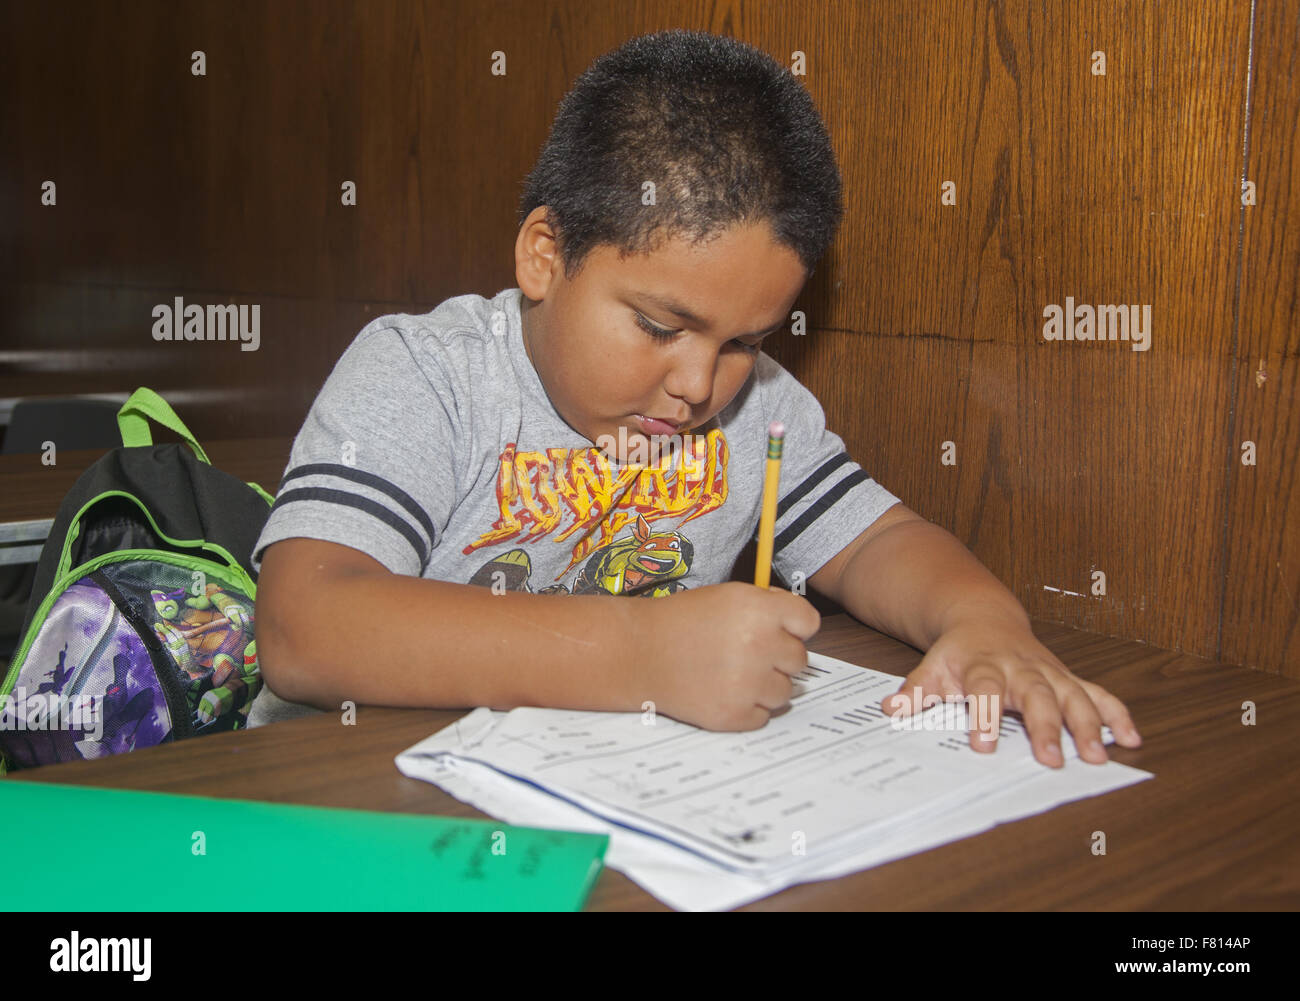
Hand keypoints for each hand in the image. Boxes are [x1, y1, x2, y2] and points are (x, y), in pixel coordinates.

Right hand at [638, 581, 820, 729]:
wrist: (640, 653)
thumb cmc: (683, 621)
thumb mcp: (728, 596)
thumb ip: (768, 606)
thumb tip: (799, 627)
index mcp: (760, 610)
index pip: (809, 623)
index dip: (795, 627)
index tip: (780, 631)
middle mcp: (760, 646)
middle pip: (800, 661)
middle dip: (779, 658)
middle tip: (748, 654)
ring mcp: (748, 685)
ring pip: (785, 693)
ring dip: (766, 686)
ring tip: (733, 674)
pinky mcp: (734, 716)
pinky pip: (763, 717)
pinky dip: (748, 708)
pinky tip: (724, 691)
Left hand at [880, 611, 1142, 766]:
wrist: (984, 618)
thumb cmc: (960, 652)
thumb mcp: (932, 668)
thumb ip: (916, 690)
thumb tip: (891, 708)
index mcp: (985, 666)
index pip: (985, 690)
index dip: (984, 717)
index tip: (982, 747)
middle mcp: (1022, 668)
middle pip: (1037, 695)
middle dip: (1045, 727)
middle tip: (1051, 760)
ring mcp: (1049, 672)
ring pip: (1074, 695)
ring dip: (1087, 725)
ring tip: (1096, 756)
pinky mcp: (1068, 678)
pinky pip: (1098, 694)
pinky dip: (1116, 714)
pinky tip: (1130, 738)